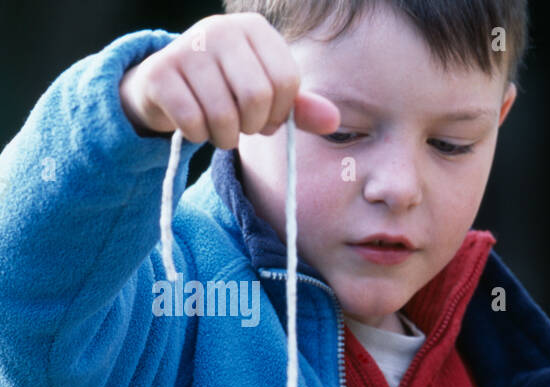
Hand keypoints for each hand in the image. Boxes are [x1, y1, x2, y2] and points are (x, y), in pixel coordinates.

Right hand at [118, 12, 339, 148]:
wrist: (167, 87)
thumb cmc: (228, 91)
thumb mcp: (269, 97)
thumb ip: (301, 109)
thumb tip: (333, 121)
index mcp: (255, 29)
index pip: (286, 81)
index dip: (281, 112)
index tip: (268, 118)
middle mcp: (220, 29)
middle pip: (256, 96)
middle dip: (254, 126)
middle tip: (244, 127)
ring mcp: (186, 47)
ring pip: (224, 114)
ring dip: (226, 137)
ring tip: (221, 130)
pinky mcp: (159, 72)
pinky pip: (193, 121)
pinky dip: (199, 135)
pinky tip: (195, 125)